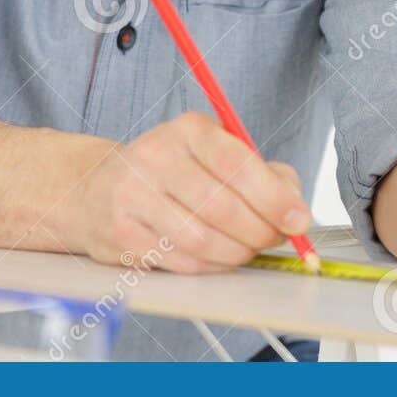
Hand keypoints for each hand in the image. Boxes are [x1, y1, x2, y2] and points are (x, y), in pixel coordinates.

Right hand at [72, 111, 310, 273]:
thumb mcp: (216, 154)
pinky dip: (211, 267)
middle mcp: (155, 155)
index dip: (274, 197)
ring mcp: (133, 195)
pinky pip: (181, 262)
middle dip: (259, 232)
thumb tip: (295, 206)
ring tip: (246, 250)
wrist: (98, 190)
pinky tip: (217, 259)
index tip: (298, 220)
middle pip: (222, 207)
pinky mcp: (120, 234)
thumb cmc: (174, 173)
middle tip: (273, 240)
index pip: (237, 163)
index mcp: (188, 129)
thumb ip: (263, 173)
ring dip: (236, 253)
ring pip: (202, 240)